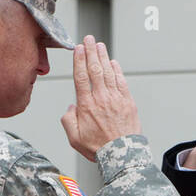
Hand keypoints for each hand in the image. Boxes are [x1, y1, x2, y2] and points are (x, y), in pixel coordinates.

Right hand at [61, 36, 141, 161]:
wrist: (121, 156)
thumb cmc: (98, 149)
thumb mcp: (74, 139)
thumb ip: (68, 120)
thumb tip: (71, 108)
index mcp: (86, 106)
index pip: (81, 77)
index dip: (79, 60)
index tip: (78, 49)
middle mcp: (101, 98)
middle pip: (95, 69)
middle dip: (91, 51)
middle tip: (88, 39)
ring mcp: (116, 99)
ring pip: (108, 72)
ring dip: (103, 57)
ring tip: (99, 45)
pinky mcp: (128, 102)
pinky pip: (121, 81)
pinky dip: (117, 70)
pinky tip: (113, 63)